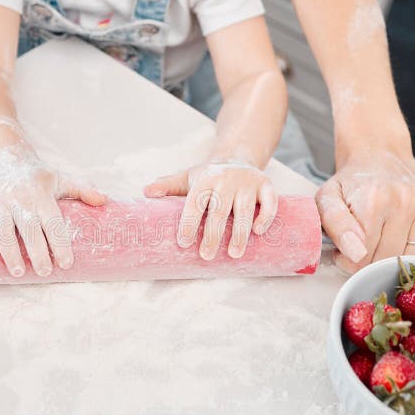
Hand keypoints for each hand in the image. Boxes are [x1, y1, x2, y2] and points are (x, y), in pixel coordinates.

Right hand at [0, 146, 105, 276]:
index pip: (53, 222)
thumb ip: (82, 190)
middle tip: (44, 272)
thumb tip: (104, 201)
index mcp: (41, 193)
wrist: (5, 157)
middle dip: (37, 252)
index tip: (66, 263)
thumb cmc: (36, 177)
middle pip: (28, 228)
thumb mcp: (60, 180)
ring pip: (2, 227)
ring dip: (10, 251)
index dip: (59, 243)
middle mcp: (18, 196)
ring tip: (19, 270)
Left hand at [144, 161, 276, 259]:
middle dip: (213, 234)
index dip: (190, 222)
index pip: (195, 203)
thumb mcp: (187, 178)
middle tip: (207, 256)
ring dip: (240, 233)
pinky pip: (269, 202)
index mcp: (205, 179)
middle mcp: (227, 179)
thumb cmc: (208, 177)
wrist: (237, 158)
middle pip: (219, 210)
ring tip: (234, 254)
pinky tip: (258, 232)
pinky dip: (266, 216)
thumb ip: (167, 186)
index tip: (184, 243)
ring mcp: (248, 182)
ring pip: (245, 209)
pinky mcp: (266, 185)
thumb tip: (145, 192)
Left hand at [316, 149, 414, 272]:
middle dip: (372, 262)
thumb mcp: (328, 199)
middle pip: (390, 258)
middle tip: (363, 248)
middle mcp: (406, 199)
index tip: (345, 253)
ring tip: (383, 243)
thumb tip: (355, 253)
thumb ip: (335, 226)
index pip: (365, 255)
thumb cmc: (352, 182)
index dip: (352, 261)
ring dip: (397, 260)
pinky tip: (406, 243)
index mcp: (375, 199)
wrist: (378, 152)